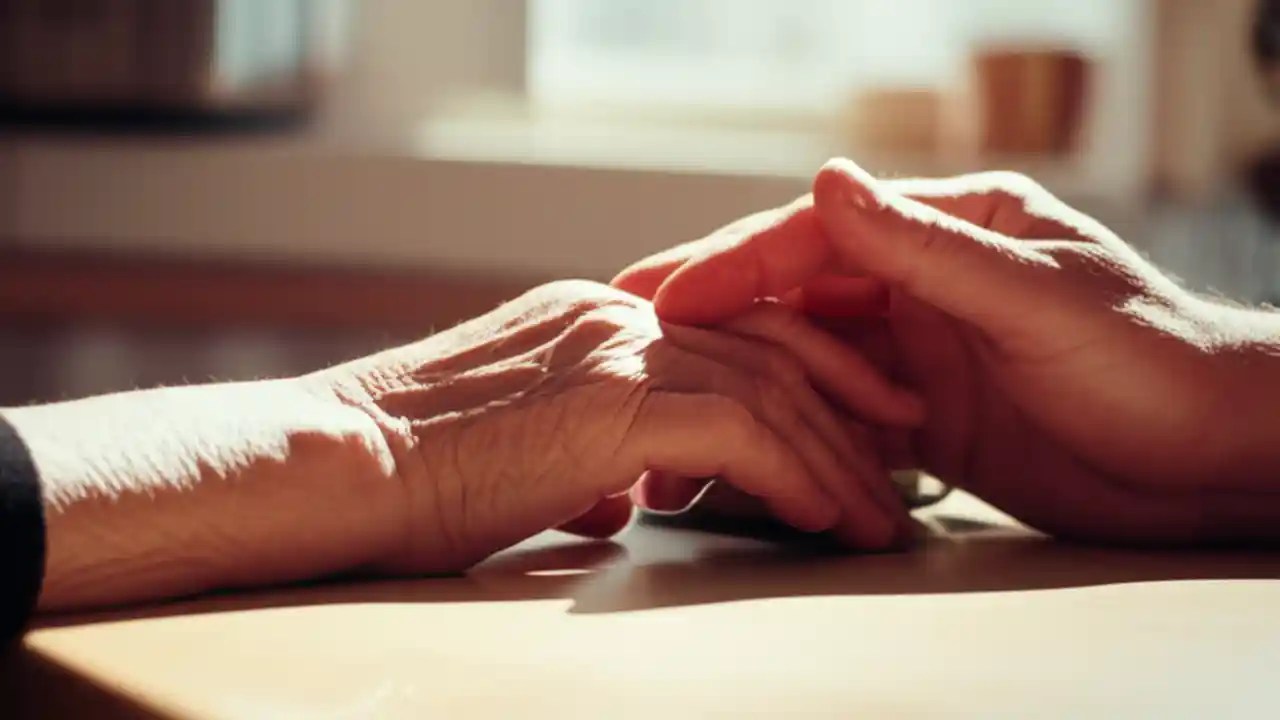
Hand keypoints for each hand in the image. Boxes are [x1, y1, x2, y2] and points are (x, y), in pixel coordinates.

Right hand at [13, 279, 914, 610]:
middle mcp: (618, 317)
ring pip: (768, 389)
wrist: (340, 465)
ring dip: (833, 458)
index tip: (859, 418)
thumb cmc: (413, 473)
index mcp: (601, 319)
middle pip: (772, 346)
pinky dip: (788, 474)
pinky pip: (738, 433)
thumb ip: (587, 461)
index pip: (734, 327)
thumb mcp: (518, 453)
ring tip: (877, 517)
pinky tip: (817, 516)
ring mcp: (615, 351)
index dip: (810, 367)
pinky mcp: (610, 403)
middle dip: (850, 405)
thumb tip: (621, 499)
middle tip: (902, 460)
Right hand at [616, 159, 1279, 544]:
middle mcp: (928, 283)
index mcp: (953, 228)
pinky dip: (792, 423)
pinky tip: (740, 434)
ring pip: (810, 351)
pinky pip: (841, 412)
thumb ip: (926, 248)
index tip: (668, 293)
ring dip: (742, 366)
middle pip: (799, 289)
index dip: (739, 263)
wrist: (1209, 458)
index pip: (821, 236)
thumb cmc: (1150, 360)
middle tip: (631, 323)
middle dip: (717, 308)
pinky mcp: (928, 418)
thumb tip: (827, 179)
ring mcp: (924, 351)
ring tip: (667, 381)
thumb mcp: (1033, 296)